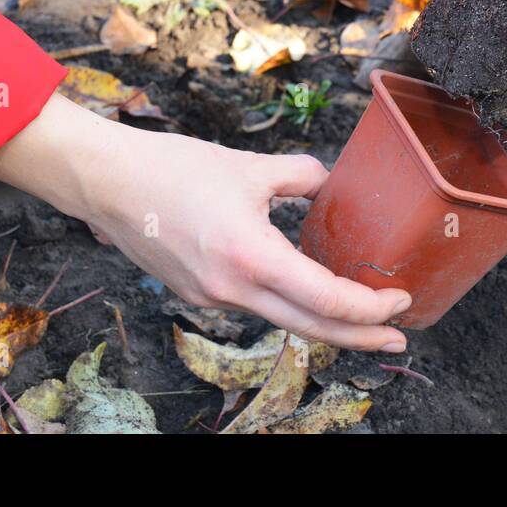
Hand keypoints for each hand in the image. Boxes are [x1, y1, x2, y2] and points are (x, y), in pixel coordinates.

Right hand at [0, 94, 410, 351]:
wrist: (106, 182)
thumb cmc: (173, 169)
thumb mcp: (249, 166)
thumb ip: (300, 176)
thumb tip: (327, 183)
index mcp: (252, 257)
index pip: (326, 299)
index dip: (370, 307)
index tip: (400, 300)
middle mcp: (233, 289)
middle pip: (310, 326)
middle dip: (361, 337)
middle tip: (398, 340)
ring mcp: (212, 297)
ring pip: (282, 318)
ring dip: (325, 320)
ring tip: (361, 315)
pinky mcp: (197, 293)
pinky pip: (255, 304)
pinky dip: (288, 303)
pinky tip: (305, 287)